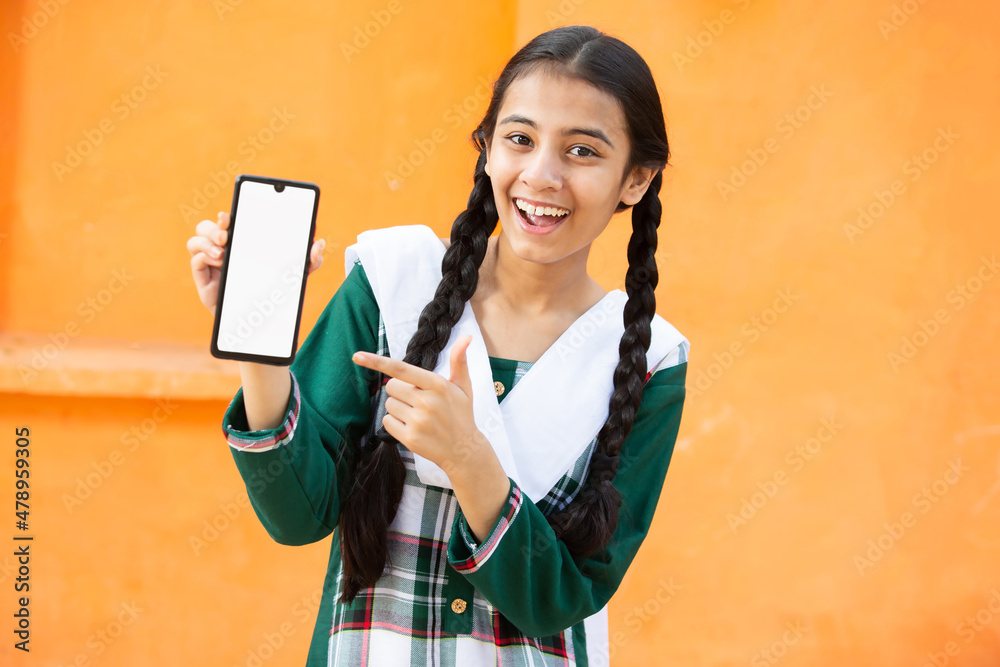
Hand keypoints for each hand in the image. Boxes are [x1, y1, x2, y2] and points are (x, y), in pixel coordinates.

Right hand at [186, 211, 326, 315]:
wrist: (261, 323)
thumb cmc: (275, 292)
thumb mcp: (295, 275)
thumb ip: (309, 260)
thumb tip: (318, 243)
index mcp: (242, 243)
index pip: (230, 221)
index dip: (227, 214)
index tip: (231, 215)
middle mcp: (224, 250)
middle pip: (207, 227)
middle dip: (214, 227)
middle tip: (227, 236)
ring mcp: (211, 264)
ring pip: (196, 240)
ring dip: (206, 241)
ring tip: (222, 254)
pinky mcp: (204, 280)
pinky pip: (195, 261)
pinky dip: (203, 258)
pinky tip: (217, 263)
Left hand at [351, 334, 491, 473]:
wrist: (464, 451)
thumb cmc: (461, 414)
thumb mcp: (463, 386)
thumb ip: (459, 361)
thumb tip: (466, 336)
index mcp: (437, 385)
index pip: (401, 369)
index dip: (377, 362)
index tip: (357, 356)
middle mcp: (427, 402)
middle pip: (391, 386)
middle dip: (400, 391)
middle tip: (418, 401)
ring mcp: (418, 421)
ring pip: (389, 404)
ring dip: (398, 408)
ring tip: (419, 416)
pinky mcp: (410, 438)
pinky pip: (387, 422)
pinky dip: (395, 423)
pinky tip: (412, 427)